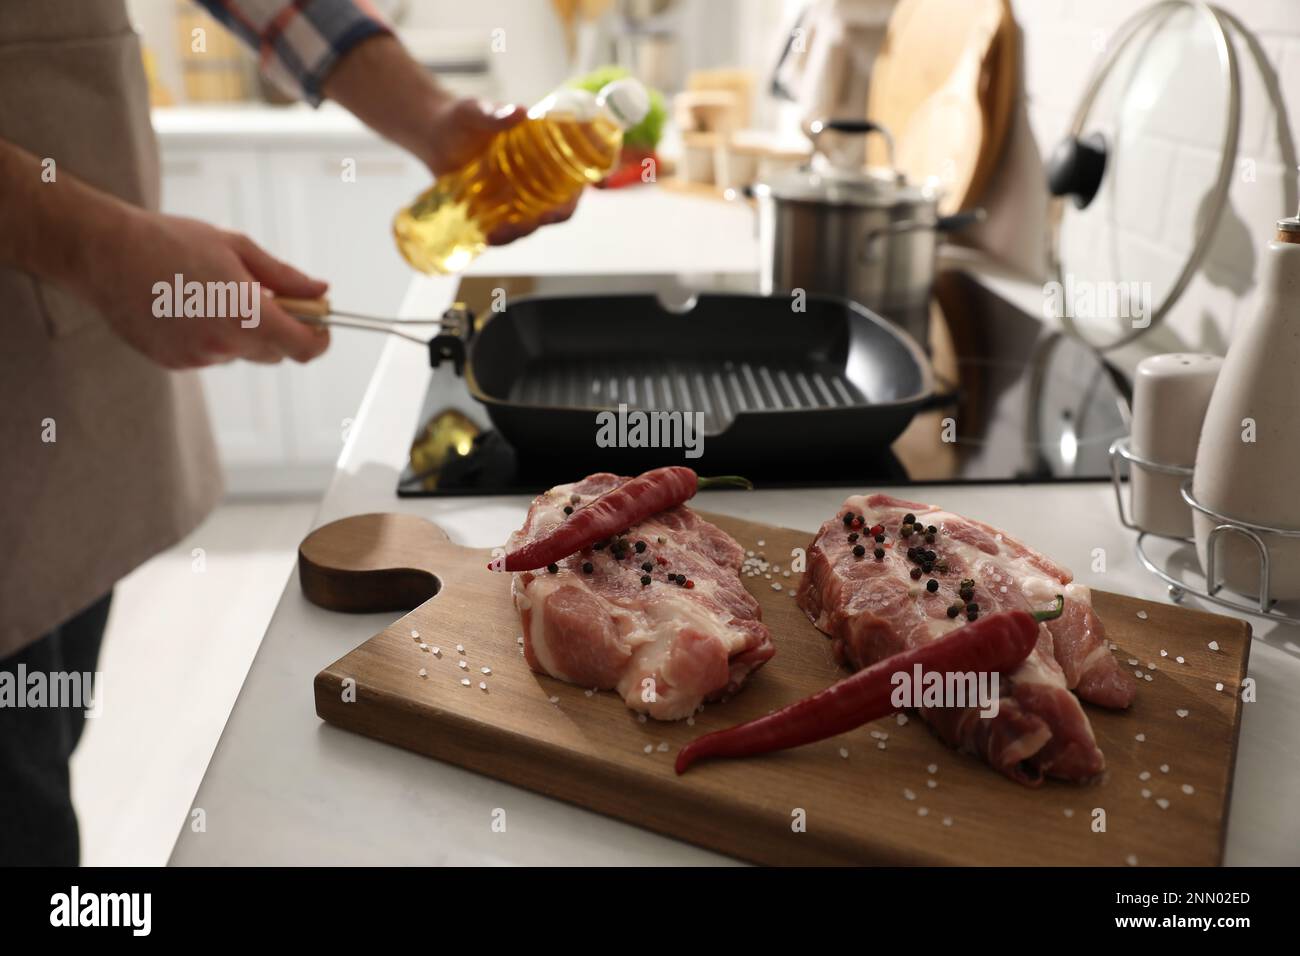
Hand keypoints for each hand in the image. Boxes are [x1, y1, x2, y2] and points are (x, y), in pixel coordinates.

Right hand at [80, 210, 330, 369]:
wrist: (104, 253)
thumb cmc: (170, 242)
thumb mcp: (236, 248)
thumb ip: (284, 276)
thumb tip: (320, 291)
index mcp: (247, 315)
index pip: (303, 348)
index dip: (320, 339)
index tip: (321, 325)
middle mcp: (225, 344)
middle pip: (274, 352)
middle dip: (278, 329)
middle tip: (265, 295)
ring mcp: (198, 358)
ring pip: (239, 352)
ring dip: (239, 330)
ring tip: (210, 291)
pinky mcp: (175, 363)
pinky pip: (209, 354)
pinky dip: (210, 335)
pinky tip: (185, 306)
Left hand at [423, 98, 578, 245]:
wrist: (433, 137)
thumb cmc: (460, 118)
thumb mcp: (475, 112)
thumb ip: (495, 114)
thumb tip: (520, 113)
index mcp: (544, 151)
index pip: (576, 170)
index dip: (590, 182)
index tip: (595, 189)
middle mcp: (537, 178)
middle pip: (560, 204)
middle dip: (555, 215)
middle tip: (540, 219)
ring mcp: (518, 197)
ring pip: (533, 221)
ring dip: (522, 230)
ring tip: (499, 232)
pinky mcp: (498, 212)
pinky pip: (507, 230)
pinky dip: (502, 237)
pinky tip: (488, 237)